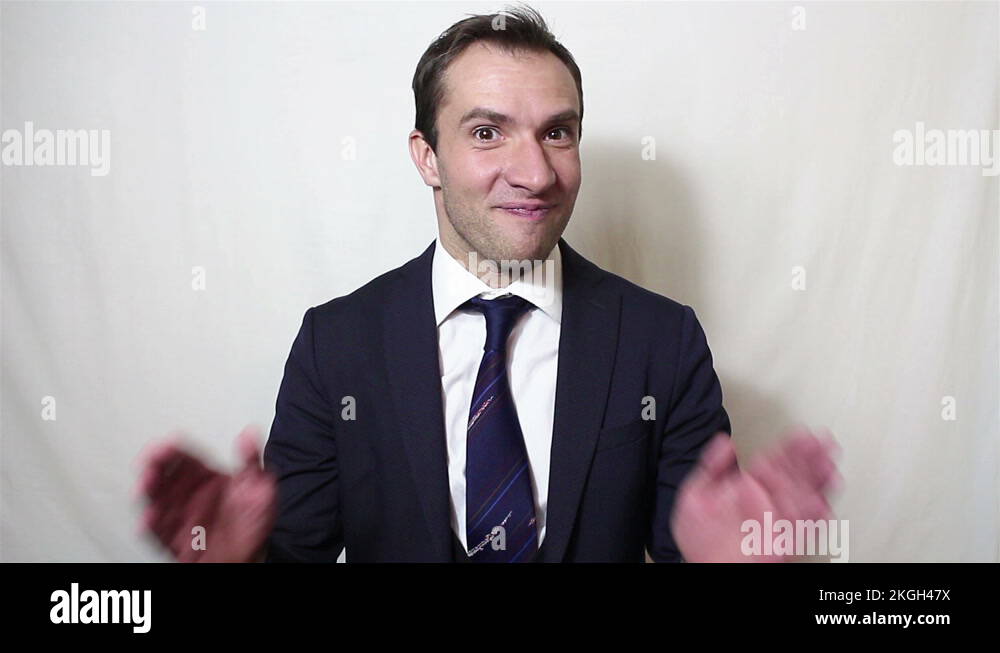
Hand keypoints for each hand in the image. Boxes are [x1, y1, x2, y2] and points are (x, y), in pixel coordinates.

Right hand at [135, 425, 276, 562]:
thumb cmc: (252, 525)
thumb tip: (249, 433)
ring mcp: (178, 514)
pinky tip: (150, 517)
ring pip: (154, 498)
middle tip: (150, 465)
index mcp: (206, 477)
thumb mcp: (259, 488)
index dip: (172, 448)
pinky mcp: (171, 537)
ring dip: (147, 490)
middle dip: (153, 466)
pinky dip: (150, 523)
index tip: (166, 445)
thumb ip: (251, 460)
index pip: (184, 456)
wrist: (246, 559)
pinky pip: (155, 529)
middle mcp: (188, 493)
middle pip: (163, 473)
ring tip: (146, 487)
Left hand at [671, 426, 841, 562]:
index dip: (791, 447)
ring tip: (829, 464)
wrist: (707, 571)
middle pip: (795, 474)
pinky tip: (822, 500)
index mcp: (749, 487)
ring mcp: (777, 520)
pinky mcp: (784, 541)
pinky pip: (803, 526)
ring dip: (818, 480)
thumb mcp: (695, 495)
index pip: (775, 461)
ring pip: (803, 495)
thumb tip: (723, 441)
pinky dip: (813, 515)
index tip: (804, 434)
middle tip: (824, 441)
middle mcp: (767, 502)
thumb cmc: (701, 540)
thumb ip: (711, 467)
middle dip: (810, 457)